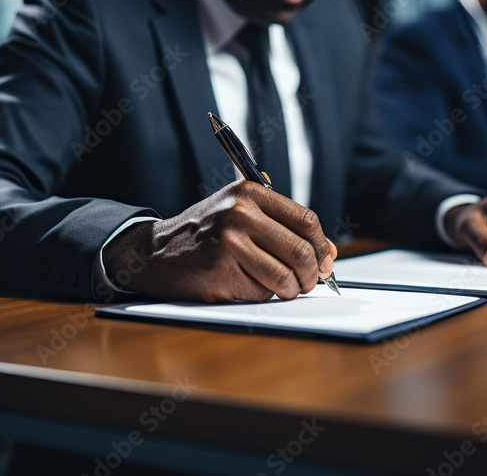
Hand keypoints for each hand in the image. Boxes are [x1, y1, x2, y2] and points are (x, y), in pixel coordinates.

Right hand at [103, 181, 336, 301]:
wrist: (155, 251)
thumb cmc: (206, 233)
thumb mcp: (242, 214)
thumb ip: (285, 227)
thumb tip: (330, 253)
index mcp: (250, 192)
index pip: (306, 220)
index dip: (322, 246)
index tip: (324, 261)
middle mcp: (240, 212)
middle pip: (300, 250)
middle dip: (312, 274)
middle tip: (309, 282)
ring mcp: (228, 241)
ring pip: (284, 276)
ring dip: (291, 289)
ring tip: (285, 288)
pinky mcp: (219, 270)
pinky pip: (260, 291)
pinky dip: (261, 295)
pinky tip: (245, 285)